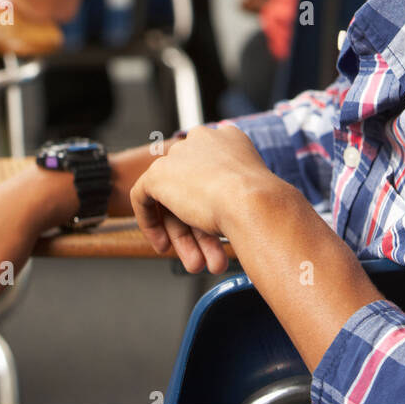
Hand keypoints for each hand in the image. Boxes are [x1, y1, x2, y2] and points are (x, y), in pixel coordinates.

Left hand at [130, 125, 276, 271]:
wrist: (252, 202)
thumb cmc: (260, 202)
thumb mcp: (250, 191)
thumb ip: (232, 189)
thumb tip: (224, 210)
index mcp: (228, 138)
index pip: (211, 173)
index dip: (211, 203)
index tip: (216, 227)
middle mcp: (202, 140)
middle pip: (192, 187)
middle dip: (199, 228)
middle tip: (210, 257)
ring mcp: (179, 154)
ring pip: (174, 199)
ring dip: (185, 236)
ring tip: (197, 264)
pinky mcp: (158, 173)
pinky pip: (144, 196)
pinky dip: (151, 223)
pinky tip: (163, 245)